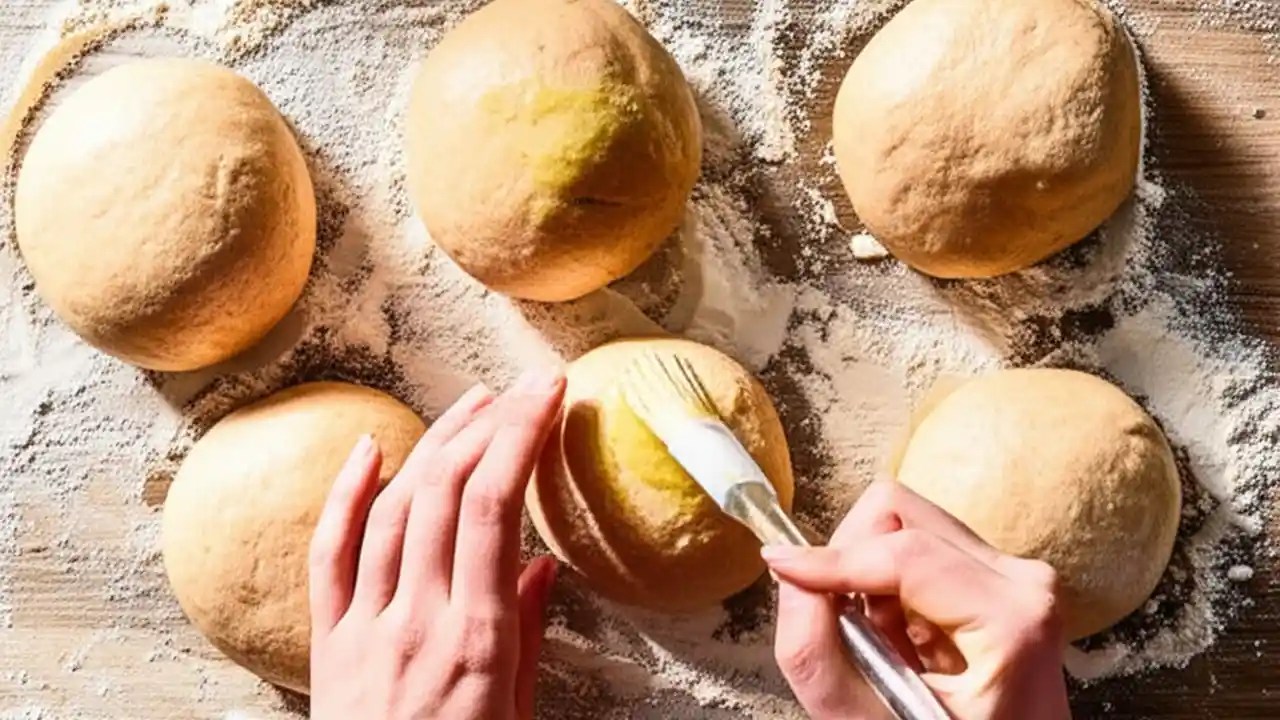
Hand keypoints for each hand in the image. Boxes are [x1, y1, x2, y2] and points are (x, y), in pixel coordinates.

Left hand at [309, 369, 565, 719]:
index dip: (520, 438)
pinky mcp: (327, 642)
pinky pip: (329, 554)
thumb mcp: (520, 714)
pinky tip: (371, 449)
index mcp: (478, 642)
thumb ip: (528, 635)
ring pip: (392, 509)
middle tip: (522, 389)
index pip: (495, 510)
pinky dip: (345, 495)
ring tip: (472, 405)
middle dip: (488, 425)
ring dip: (434, 444)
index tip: (547, 396)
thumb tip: (542, 565)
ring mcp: (365, 628)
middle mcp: (417, 622)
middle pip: (445, 493)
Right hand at [765, 480, 1070, 719]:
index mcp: (1011, 620)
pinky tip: (902, 637)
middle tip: (846, 622)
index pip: (903, 551)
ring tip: (880, 640)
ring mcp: (1018, 573)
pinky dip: (890, 582)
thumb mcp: (862, 719)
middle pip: (902, 513)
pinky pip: (922, 543)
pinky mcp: (1003, 573)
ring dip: (871, 574)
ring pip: (908, 521)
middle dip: (853, 560)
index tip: (781, 565)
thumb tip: (789, 572)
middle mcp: (1024, 582)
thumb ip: (813, 651)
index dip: (832, 558)